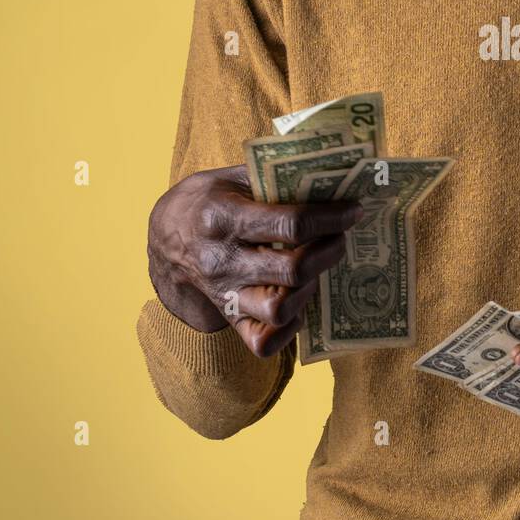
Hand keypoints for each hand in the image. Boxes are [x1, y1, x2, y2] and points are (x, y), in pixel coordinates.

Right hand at [147, 164, 364, 358]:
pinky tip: (300, 301)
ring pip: (280, 309)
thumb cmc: (209, 200)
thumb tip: (331, 178)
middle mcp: (222, 261)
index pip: (290, 224)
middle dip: (329, 251)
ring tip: (319, 267)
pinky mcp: (228, 318)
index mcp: (224, 218)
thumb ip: (275, 179)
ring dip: (311, 288)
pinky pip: (263, 342)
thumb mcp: (233, 177)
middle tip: (340, 237)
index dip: (331, 218)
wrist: (165, 235)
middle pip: (293, 269)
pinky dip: (290, 329)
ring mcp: (224, 294)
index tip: (353, 210)